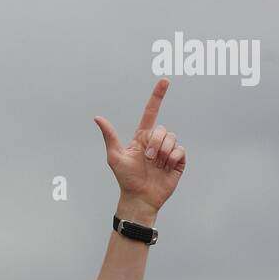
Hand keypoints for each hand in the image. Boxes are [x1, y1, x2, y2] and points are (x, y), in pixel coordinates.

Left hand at [94, 79, 185, 219]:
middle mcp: (156, 142)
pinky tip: (167, 167)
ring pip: (172, 137)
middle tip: (149, 157)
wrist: (140, 198)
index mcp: (142, 138)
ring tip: (157, 164)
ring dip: (164, 151)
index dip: (157, 96)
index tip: (164, 81)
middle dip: (156, 142)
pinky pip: (181, 150)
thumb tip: (97, 117)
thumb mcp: (115, 156)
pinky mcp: (178, 162)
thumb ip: (109, 136)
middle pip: (162, 129)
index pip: (151, 112)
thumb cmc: (126, 179)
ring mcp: (167, 151)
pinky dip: (173, 157)